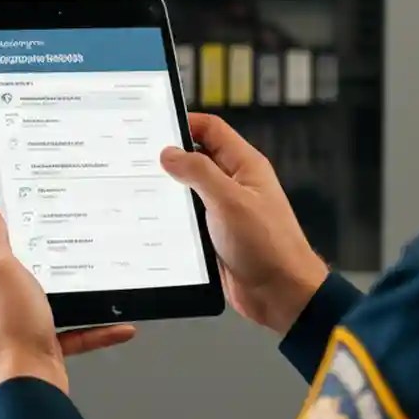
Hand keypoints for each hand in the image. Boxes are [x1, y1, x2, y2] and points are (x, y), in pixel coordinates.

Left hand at [0, 193, 136, 399]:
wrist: (24, 388)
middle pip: (6, 255)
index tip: (1, 183)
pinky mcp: (36, 338)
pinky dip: (93, 323)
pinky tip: (115, 322)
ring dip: (68, 281)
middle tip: (51, 215)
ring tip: (88, 266)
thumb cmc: (4, 334)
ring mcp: (11, 317)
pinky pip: (71, 325)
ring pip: (42, 287)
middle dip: (31, 237)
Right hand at [161, 114, 328, 335]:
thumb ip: (200, 173)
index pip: (212, 130)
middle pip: (198, 158)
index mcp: (246, 166)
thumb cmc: (269, 246)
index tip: (155, 126)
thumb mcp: (230, 202)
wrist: (281, 294)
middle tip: (138, 158)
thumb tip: (170, 153)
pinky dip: (173, 217)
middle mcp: (235, 184)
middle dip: (170, 157)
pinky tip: (152, 219)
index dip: (184, 123)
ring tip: (139, 187)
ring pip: (190, 190)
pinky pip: (190, 218)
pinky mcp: (216, 235)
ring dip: (169, 190)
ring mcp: (226, 210)